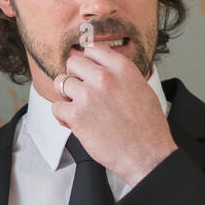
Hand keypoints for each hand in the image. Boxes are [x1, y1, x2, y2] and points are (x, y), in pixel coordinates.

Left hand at [51, 36, 176, 187]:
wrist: (147, 154)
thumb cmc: (148, 128)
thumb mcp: (142, 89)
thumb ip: (121, 76)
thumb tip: (104, 70)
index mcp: (122, 68)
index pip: (92, 50)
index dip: (88, 62)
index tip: (88, 73)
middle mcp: (104, 78)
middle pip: (73, 63)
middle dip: (75, 77)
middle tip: (81, 92)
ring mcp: (89, 96)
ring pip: (61, 82)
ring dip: (66, 96)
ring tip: (77, 107)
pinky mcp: (77, 116)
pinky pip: (56, 108)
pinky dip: (62, 116)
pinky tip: (73, 122)